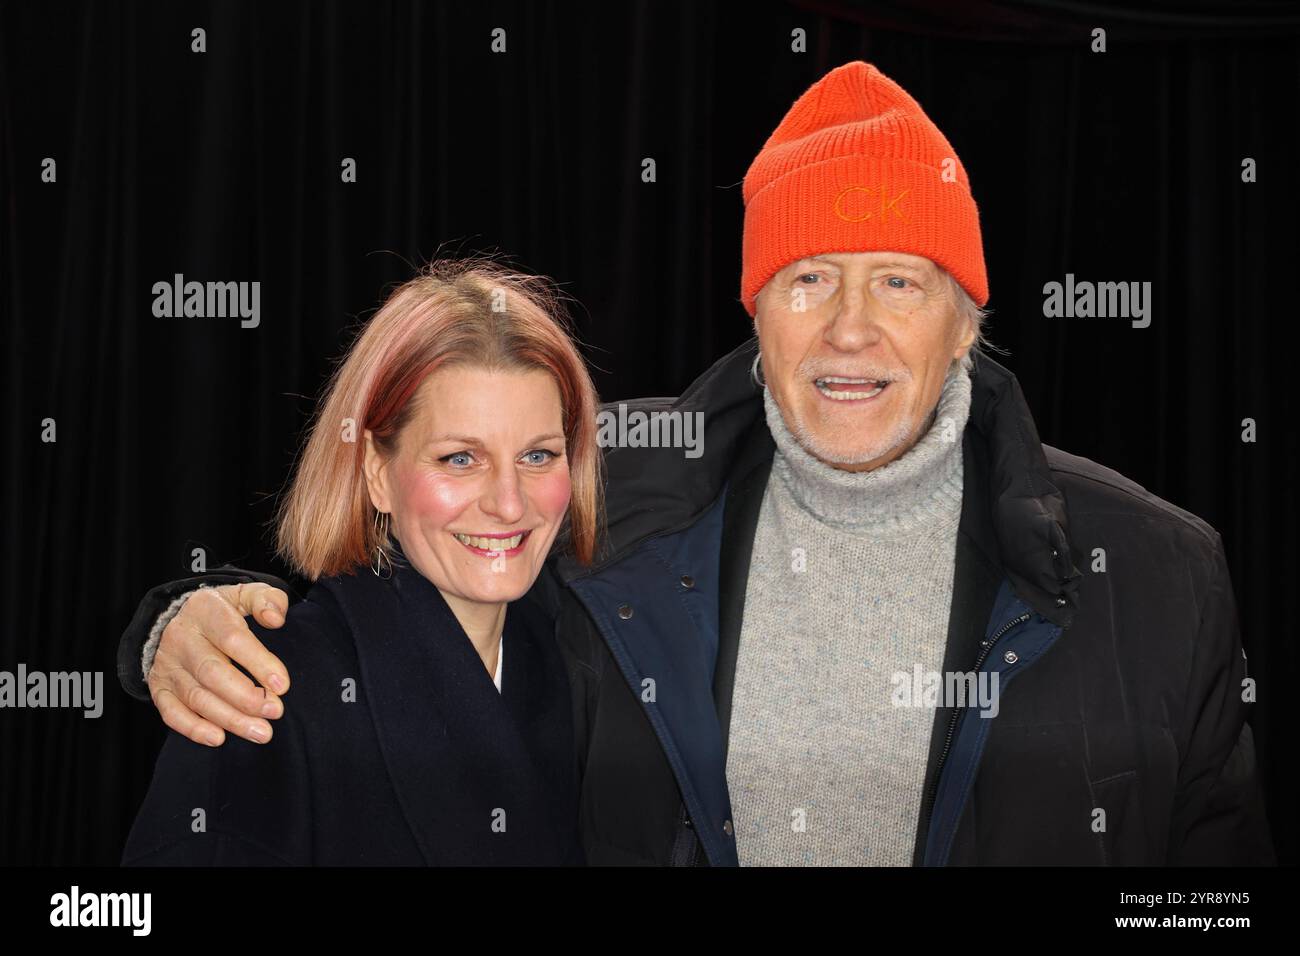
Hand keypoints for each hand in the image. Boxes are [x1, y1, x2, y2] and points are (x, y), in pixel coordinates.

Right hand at [147, 583, 290, 746]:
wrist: (180, 617)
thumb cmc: (225, 610)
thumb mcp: (246, 593)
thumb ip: (267, 599)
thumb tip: (276, 618)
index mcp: (206, 611)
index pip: (233, 639)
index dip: (258, 663)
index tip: (282, 685)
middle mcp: (182, 638)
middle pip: (213, 673)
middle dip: (246, 697)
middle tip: (275, 712)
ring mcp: (168, 664)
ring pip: (196, 696)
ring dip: (229, 719)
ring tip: (261, 732)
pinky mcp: (158, 686)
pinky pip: (171, 712)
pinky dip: (193, 728)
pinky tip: (219, 738)